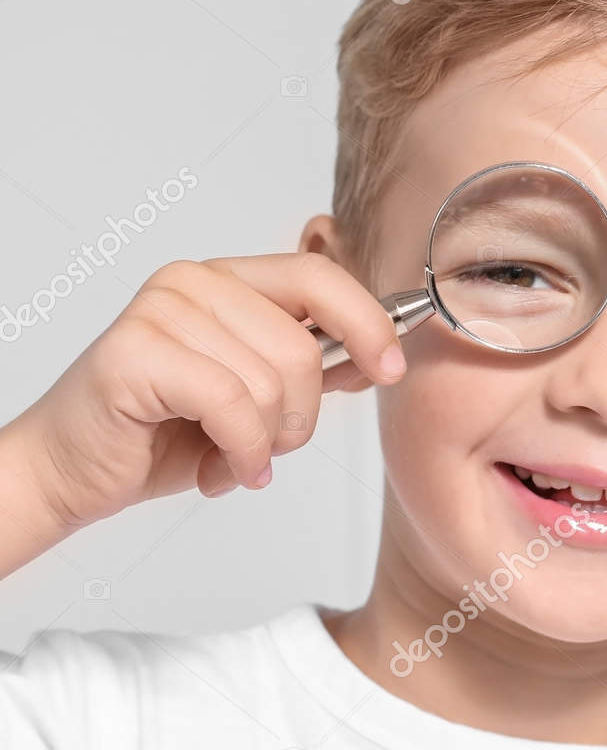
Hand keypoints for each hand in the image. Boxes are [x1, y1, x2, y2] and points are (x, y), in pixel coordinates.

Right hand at [10, 253, 406, 529]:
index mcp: (228, 281)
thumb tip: (376, 356)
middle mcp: (194, 282)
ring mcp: (161, 311)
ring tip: (230, 457)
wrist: (73, 471)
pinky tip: (221, 471)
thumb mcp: (258, 398)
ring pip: (273, 383)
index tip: (390, 370)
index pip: (319, 277)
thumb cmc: (164, 433)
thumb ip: (312, 368)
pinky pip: (234, 406)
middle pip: (304, 347)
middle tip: (269, 447)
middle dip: (301, 417)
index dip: (368, 323)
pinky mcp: (135, 352)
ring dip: (265, 443)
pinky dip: (242, 453)